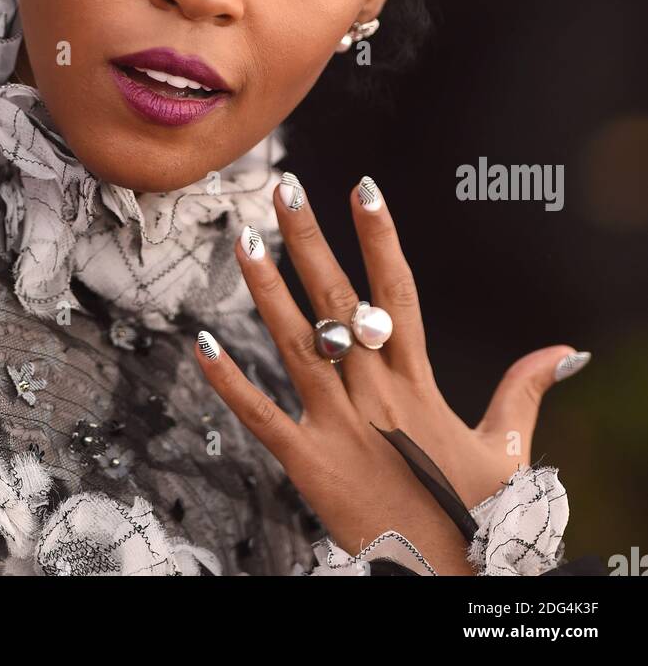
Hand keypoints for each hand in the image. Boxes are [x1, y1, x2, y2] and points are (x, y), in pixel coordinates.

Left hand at [194, 173, 581, 575]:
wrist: (448, 577)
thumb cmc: (477, 516)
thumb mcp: (507, 447)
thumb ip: (524, 389)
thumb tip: (564, 351)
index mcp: (419, 382)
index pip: (398, 292)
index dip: (380, 237)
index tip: (364, 189)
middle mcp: (376, 393)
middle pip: (339, 300)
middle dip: (311, 241)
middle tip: (287, 189)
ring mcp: (340, 425)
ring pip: (298, 342)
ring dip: (267, 289)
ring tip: (245, 238)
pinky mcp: (309, 462)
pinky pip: (262, 416)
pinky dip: (230, 381)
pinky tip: (202, 342)